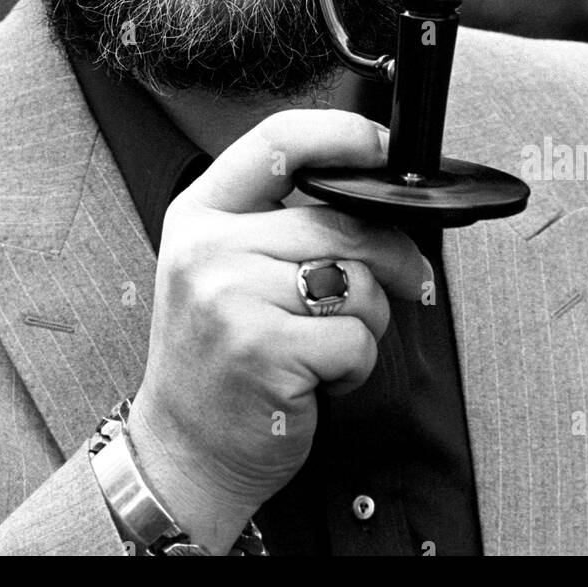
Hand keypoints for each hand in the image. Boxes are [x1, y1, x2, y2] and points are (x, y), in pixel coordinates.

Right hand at [127, 109, 426, 553]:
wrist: (184, 451)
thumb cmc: (219, 357)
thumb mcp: (227, 268)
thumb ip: (281, 222)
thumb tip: (377, 193)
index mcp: (200, 213)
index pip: (277, 141)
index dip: (343, 135)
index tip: (385, 149)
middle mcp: (208, 248)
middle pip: (339, 221)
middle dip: (392, 256)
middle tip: (403, 283)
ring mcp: (230, 297)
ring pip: (357, 279)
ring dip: (369, 320)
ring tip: (327, 342)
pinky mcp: (262, 351)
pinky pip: (354, 338)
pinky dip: (356, 365)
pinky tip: (318, 377)